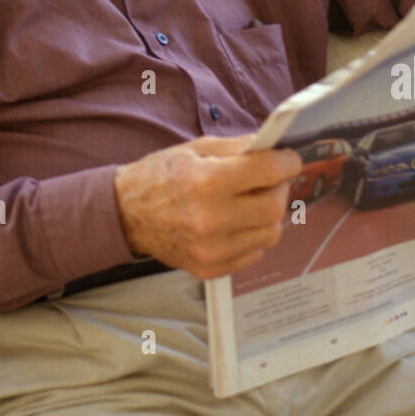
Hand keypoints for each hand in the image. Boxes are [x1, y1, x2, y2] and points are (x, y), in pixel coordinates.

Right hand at [114, 134, 302, 279]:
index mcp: (206, 182)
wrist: (125, 214)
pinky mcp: (209, 269)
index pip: (268, 171)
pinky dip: (252, 237)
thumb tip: (274, 147)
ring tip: (250, 202)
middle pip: (275, 207)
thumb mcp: (196, 149)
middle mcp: (210, 219)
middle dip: (279, 189)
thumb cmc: (161, 175)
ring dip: (267, 215)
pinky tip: (236, 223)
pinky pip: (253, 254)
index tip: (289, 159)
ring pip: (269, 234)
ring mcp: (210, 249)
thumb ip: (237, 148)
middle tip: (269, 181)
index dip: (287, 162)